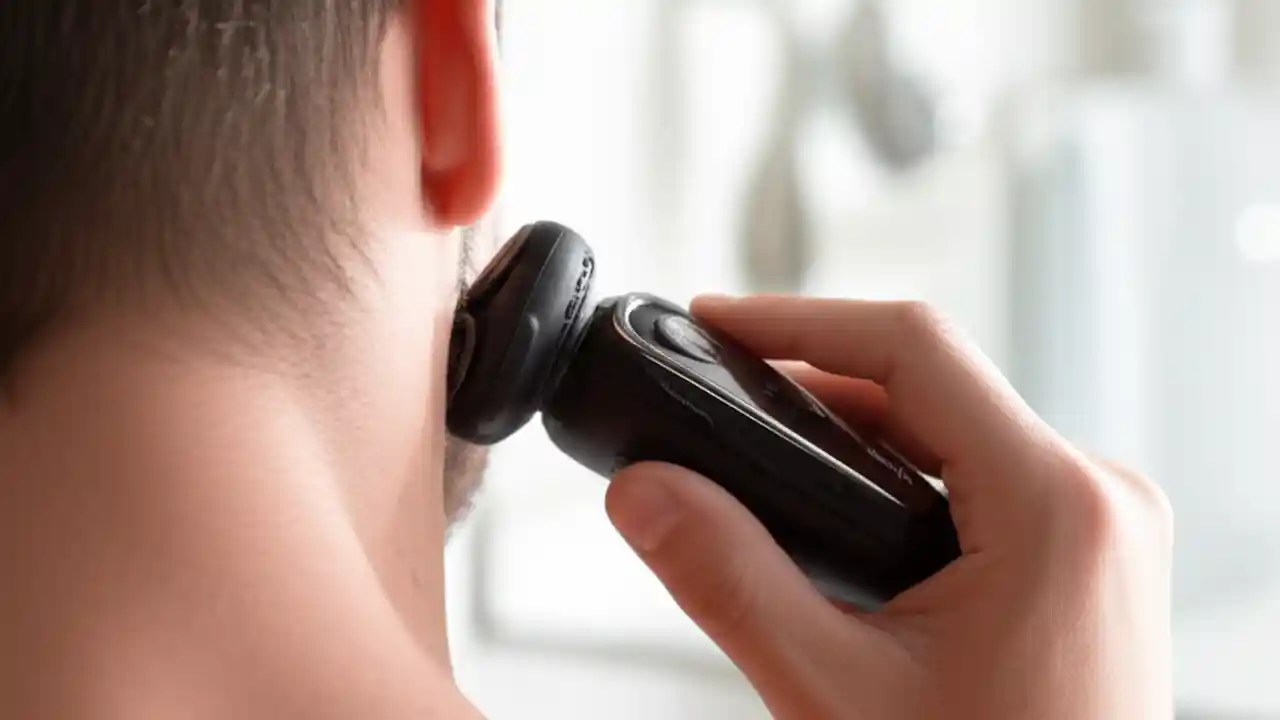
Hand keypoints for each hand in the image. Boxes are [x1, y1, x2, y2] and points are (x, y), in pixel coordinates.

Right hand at [606, 297, 1172, 719]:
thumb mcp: (836, 693)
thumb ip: (728, 582)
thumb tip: (644, 492)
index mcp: (1058, 507)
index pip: (915, 350)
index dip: (799, 319)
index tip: (716, 320)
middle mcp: (1097, 498)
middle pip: (931, 386)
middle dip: (811, 380)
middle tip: (714, 387)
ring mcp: (1099, 527)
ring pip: (954, 428)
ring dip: (852, 426)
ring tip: (756, 438)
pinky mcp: (1082, 556)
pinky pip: (979, 475)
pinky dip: (897, 471)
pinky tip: (831, 497)